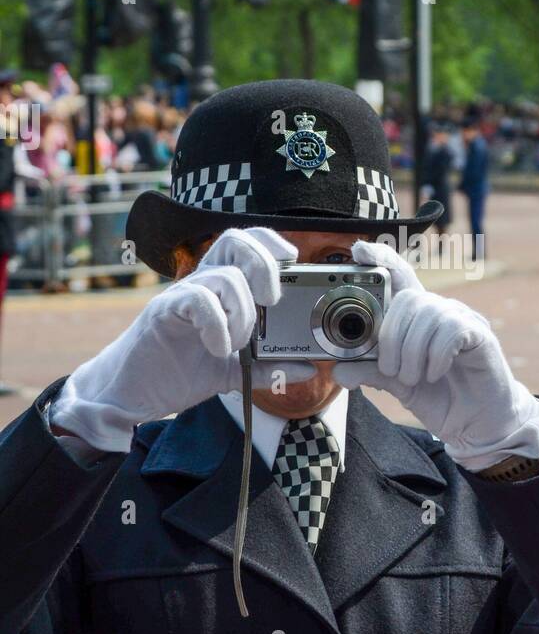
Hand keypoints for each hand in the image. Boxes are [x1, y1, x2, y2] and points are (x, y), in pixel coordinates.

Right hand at [51, 228, 312, 452]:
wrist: (133, 392)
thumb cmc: (179, 371)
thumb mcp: (234, 372)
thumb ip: (270, 367)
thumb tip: (310, 368)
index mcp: (219, 287)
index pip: (246, 243)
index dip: (272, 242)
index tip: (294, 260)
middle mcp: (201, 282)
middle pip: (235, 241)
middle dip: (264, 264)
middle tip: (271, 301)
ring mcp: (181, 294)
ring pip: (224, 276)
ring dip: (242, 313)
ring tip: (236, 344)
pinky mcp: (163, 311)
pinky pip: (198, 300)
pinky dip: (217, 325)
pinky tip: (217, 348)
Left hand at [332, 242, 538, 471]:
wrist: (478, 424)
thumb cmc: (441, 398)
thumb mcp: (398, 385)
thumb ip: (371, 372)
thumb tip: (340, 370)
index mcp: (417, 318)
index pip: (400, 276)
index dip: (381, 258)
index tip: (360, 250)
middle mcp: (439, 310)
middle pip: (408, 297)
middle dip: (391, 336)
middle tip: (392, 371)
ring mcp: (461, 319)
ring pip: (427, 313)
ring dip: (412, 352)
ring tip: (413, 378)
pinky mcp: (480, 335)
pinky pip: (451, 329)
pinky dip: (436, 355)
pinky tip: (435, 373)